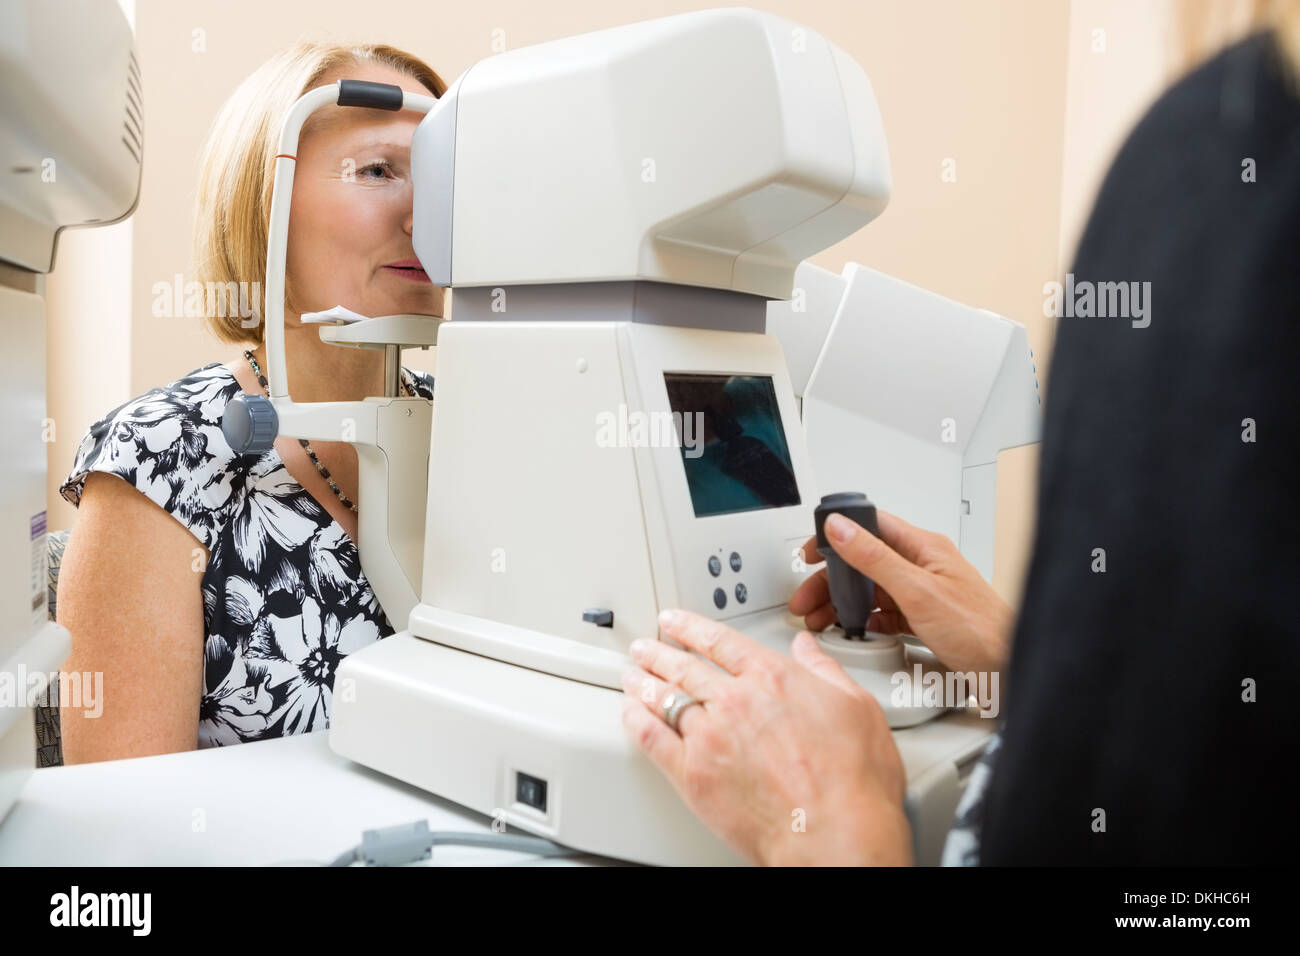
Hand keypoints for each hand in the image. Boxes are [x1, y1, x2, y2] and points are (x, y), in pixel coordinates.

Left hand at [621, 609, 911, 865]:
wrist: (834, 833)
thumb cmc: (853, 781)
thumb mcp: (857, 707)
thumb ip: (825, 670)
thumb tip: (808, 647)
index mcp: (772, 678)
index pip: (720, 641)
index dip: (691, 627)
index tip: (675, 622)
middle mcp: (735, 700)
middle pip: (685, 666)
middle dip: (659, 653)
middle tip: (644, 647)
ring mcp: (709, 736)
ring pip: (665, 698)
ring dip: (643, 682)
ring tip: (631, 675)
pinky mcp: (693, 774)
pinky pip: (652, 738)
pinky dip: (636, 721)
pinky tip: (630, 714)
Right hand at [789, 509, 1012, 676]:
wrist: (1008, 669)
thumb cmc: (980, 629)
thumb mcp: (918, 590)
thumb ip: (876, 558)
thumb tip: (841, 527)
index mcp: (923, 547)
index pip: (870, 525)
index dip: (836, 534)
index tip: (812, 551)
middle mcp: (922, 565)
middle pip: (864, 561)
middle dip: (831, 579)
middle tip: (807, 597)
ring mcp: (923, 592)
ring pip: (871, 589)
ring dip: (843, 601)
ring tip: (822, 618)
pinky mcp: (923, 617)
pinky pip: (884, 612)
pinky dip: (864, 620)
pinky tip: (853, 630)